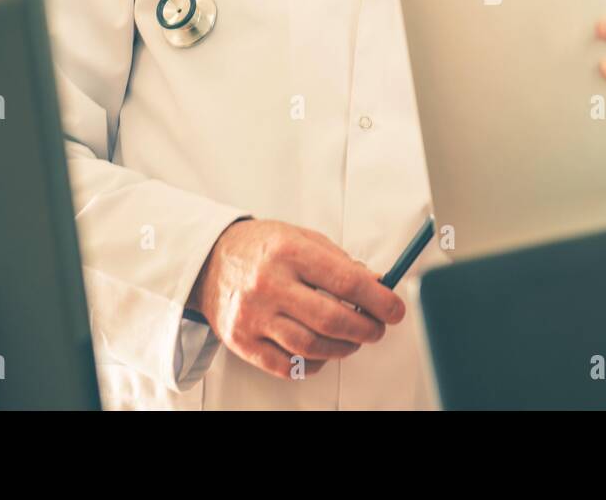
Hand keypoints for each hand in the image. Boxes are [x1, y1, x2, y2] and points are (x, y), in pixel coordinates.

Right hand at [189, 218, 405, 379]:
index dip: (377, 299)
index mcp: (289, 252)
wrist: (211, 262)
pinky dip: (313, 364)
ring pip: (310, 347)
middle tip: (376, 328)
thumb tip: (377, 286)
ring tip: (351, 340)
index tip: (394, 309)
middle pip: (330, 320)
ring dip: (342, 348)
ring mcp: (253, 316)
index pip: (345, 280)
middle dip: (365, 329)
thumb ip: (340, 262)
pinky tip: (322, 351)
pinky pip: (287, 366)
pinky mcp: (242, 341)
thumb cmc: (262, 248)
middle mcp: (269, 284)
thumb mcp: (302, 238)